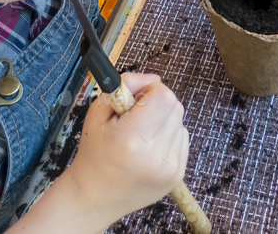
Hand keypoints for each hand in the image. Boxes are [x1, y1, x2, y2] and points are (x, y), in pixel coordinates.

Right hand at [7, 73, 187, 233]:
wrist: (94, 197)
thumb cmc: (94, 151)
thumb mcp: (99, 111)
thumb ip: (127, 84)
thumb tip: (156, 79)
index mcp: (131, 139)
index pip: (163, 96)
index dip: (151, 90)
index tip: (138, 98)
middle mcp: (154, 156)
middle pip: (175, 106)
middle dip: (158, 103)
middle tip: (137, 116)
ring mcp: (168, 168)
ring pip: (180, 122)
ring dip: (164, 121)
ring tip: (141, 135)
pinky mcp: (177, 176)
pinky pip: (182, 139)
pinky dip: (169, 137)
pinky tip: (150, 148)